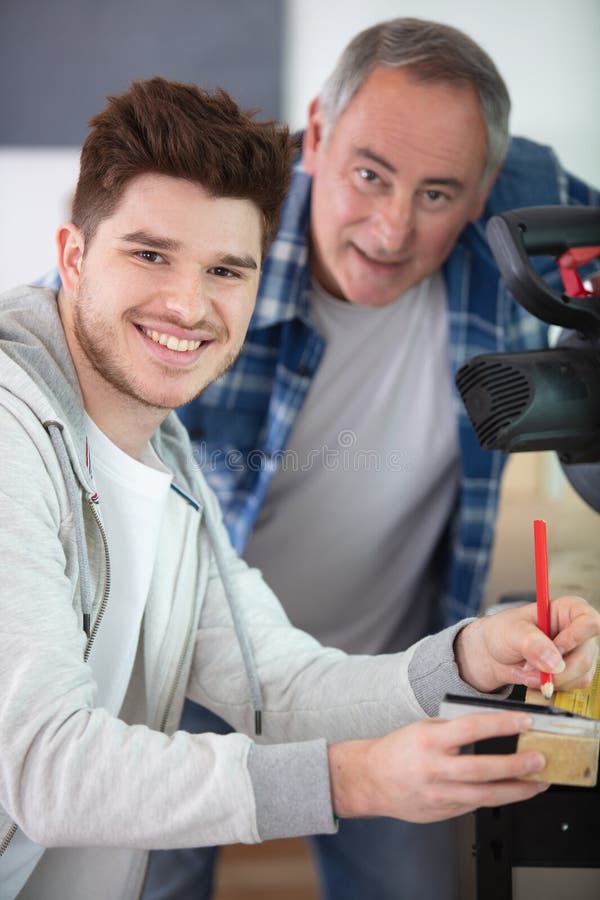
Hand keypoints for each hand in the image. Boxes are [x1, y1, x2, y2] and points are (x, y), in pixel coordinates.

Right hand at [328, 712, 547, 821]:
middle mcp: (434, 769)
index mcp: (429, 740)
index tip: (525, 722)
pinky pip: (476, 805)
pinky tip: (511, 791)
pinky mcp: (443, 812)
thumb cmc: (399, 750)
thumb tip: (490, 727)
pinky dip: (496, 797)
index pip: (471, 729)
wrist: (372, 780)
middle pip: (483, 769)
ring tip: (537, 782)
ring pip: (486, 795)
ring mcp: (439, 794)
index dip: (501, 725)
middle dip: (517, 766)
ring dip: (517, 790)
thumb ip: (454, 730)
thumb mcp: (423, 728)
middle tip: (539, 760)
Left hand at [455, 595, 599, 693]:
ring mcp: (578, 655)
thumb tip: (554, 662)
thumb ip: (531, 643)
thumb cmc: (503, 632)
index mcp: (568, 610)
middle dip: (555, 669)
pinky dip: (549, 687)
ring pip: (580, 677)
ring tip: (525, 671)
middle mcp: (579, 633)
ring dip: (549, 680)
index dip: (576, 637)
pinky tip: (533, 679)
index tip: (556, 649)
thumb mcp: (511, 631)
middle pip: (585, 657)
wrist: (493, 655)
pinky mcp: (573, 674)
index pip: (590, 622)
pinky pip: (571, 688)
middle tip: (528, 667)